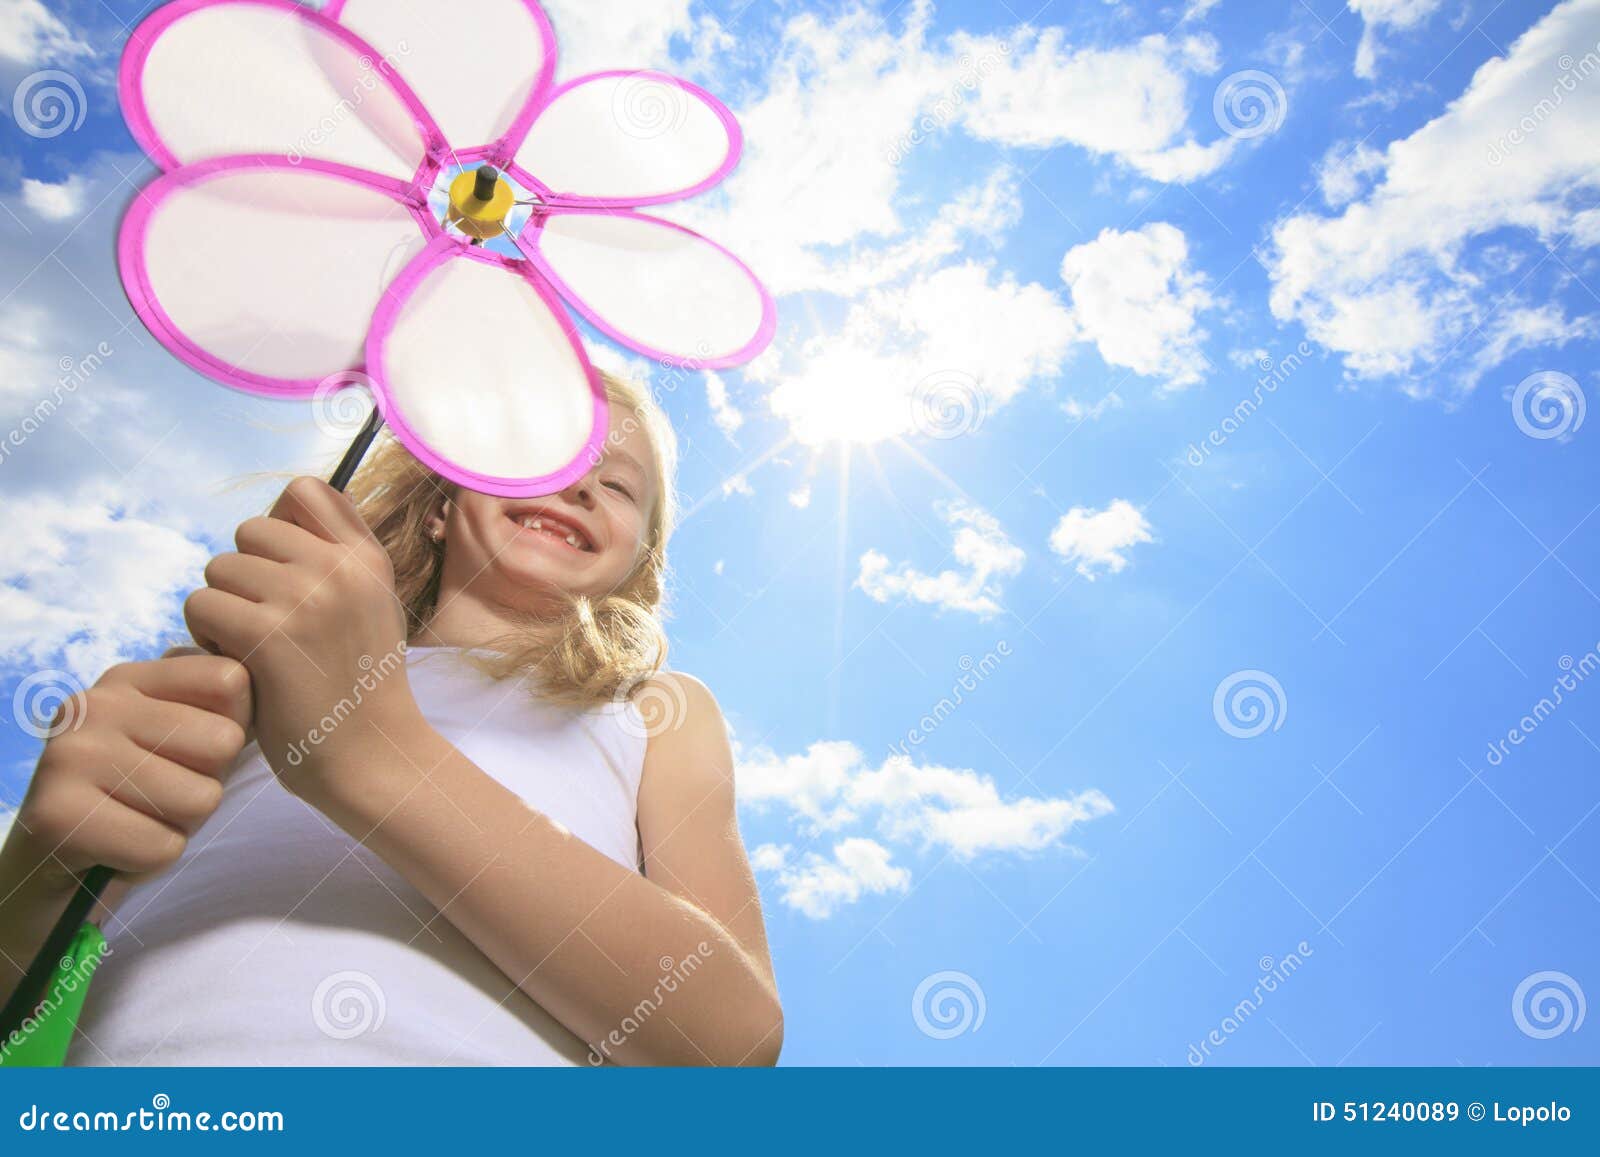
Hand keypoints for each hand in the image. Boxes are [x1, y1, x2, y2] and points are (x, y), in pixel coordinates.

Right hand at [14, 654, 251, 881]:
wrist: (55, 858)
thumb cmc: (139, 793)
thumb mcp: (181, 738)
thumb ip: (219, 707)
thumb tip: (271, 684)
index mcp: (128, 678)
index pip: (229, 678)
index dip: (235, 723)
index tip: (199, 748)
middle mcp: (95, 705)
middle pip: (223, 742)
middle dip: (209, 781)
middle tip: (164, 793)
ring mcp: (71, 756)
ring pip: (200, 799)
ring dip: (182, 824)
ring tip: (141, 818)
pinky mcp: (59, 815)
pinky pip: (164, 845)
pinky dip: (153, 858)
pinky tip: (121, 847)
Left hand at [185, 477, 417, 803]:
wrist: (371, 755)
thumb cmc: (361, 686)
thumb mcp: (373, 604)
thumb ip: (340, 555)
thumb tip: (286, 509)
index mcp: (366, 557)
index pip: (303, 492)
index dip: (279, 525)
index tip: (284, 572)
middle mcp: (340, 567)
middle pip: (249, 531)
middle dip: (243, 576)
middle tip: (264, 622)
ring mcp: (305, 598)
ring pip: (219, 570)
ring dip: (221, 610)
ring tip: (254, 648)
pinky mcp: (267, 634)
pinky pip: (202, 606)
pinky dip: (207, 638)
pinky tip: (239, 665)